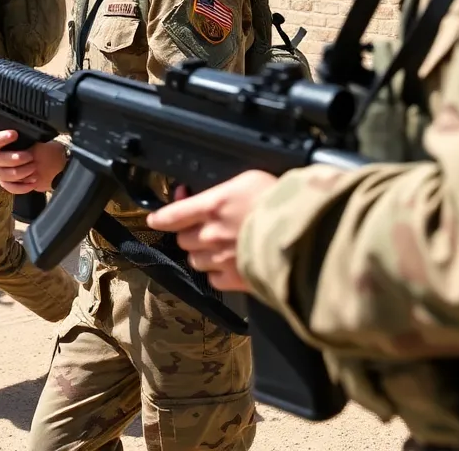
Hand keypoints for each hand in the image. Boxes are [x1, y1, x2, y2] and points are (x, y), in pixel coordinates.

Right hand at [0, 116, 66, 194]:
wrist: (45, 161)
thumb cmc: (34, 145)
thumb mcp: (29, 136)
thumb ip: (21, 132)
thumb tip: (20, 126)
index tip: (14, 134)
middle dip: (13, 158)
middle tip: (29, 156)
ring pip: (3, 174)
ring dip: (20, 172)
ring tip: (34, 167)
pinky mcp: (5, 183)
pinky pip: (10, 187)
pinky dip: (23, 185)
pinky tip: (33, 180)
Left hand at [146, 170, 278, 291]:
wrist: (304, 234)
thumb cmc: (281, 201)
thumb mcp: (249, 179)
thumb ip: (224, 191)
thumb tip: (211, 199)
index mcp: (212, 206)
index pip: (173, 214)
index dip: (161, 217)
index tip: (155, 219)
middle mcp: (211, 234)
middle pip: (183, 239)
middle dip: (191, 234)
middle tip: (206, 228)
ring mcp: (221, 259)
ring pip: (196, 260)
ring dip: (203, 254)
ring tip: (221, 248)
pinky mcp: (234, 279)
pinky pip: (213, 279)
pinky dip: (218, 274)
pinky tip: (230, 266)